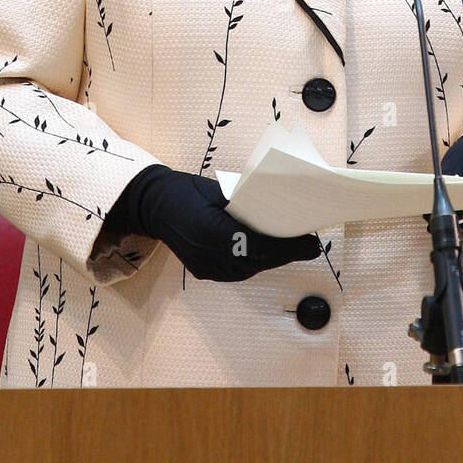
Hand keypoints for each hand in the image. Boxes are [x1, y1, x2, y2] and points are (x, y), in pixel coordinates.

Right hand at [102, 163, 322, 281]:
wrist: (152, 205)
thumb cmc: (185, 190)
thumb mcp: (218, 191)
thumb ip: (246, 205)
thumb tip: (280, 210)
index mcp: (210, 230)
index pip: (258, 244)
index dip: (286, 246)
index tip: (310, 243)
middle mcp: (207, 255)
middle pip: (257, 260)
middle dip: (285, 254)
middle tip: (309, 245)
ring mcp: (204, 267)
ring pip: (249, 269)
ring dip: (273, 260)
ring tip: (293, 248)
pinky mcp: (204, 272)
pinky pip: (237, 271)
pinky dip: (256, 262)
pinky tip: (269, 254)